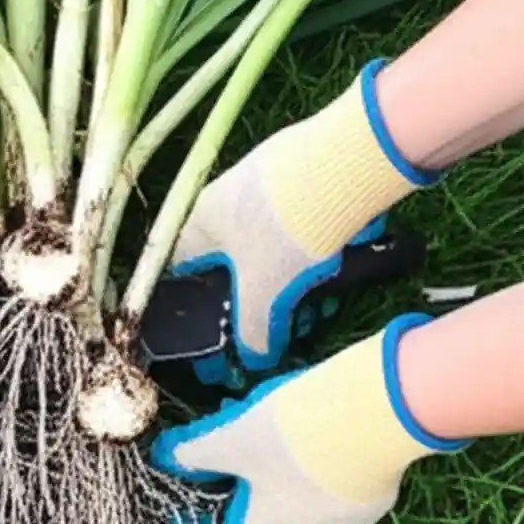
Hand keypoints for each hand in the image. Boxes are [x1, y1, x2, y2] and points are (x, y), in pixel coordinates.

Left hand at [150, 314, 467, 523]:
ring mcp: (345, 521)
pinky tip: (301, 429)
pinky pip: (327, 488)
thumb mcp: (228, 438)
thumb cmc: (291, 436)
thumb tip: (165, 456)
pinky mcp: (371, 495)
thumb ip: (191, 451)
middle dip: (233, 491)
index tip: (185, 506)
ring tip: (254, 430)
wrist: (377, 413)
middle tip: (218, 454)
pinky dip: (305, 466)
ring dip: (270, 475)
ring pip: (295, 504)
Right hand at [171, 59, 437, 378]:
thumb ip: (254, 332)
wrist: (342, 166)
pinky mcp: (303, 180)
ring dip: (292, 285)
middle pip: (235, 265)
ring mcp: (266, 187)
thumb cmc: (284, 230)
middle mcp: (226, 200)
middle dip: (260, 303)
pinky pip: (300, 231)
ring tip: (320, 309)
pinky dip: (314, 258)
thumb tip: (256, 357)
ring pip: (272, 250)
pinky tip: (338, 275)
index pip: (182, 270)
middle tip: (282, 328)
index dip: (195, 308)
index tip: (215, 335)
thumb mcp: (264, 293)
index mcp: (200, 223)